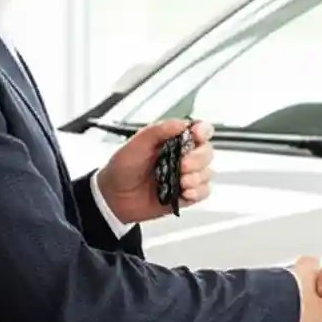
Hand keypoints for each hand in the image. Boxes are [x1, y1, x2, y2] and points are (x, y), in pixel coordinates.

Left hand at [97, 119, 214, 222]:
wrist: (113, 197)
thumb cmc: (122, 168)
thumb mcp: (136, 144)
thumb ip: (159, 131)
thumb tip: (182, 124)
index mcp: (173, 140)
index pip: (199, 131)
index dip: (203, 131)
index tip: (197, 136)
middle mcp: (182, 156)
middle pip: (207, 152)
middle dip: (198, 159)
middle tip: (182, 165)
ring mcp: (185, 176)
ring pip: (208, 173)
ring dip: (197, 177)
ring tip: (181, 181)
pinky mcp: (185, 195)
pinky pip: (203, 192)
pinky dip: (197, 192)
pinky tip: (185, 192)